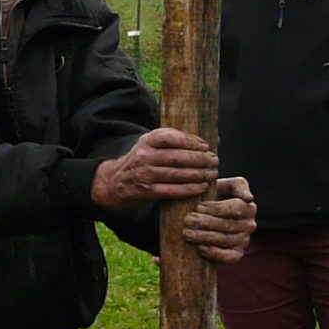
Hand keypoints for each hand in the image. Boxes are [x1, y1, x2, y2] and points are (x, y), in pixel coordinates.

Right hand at [92, 127, 219, 209]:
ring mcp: (145, 174)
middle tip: (215, 160)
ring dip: (198, 174)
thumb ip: (173, 142)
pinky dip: (189, 189)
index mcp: (147, 140)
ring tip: (212, 174)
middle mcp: (144, 156)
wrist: (113, 182)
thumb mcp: (150, 146)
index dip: (191, 141)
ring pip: (176, 174)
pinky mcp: (146, 191)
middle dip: (200, 159)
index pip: (171, 137)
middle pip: (177, 157)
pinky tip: (201, 187)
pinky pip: (172, 190)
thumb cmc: (140, 162)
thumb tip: (210, 140)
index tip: (206, 146)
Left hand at [180, 177, 255, 264]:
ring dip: (205, 237)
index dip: (216, 208)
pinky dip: (215, 253)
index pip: (236, 208)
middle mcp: (250, 223)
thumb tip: (249, 199)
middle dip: (205, 223)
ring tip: (187, 233)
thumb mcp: (222, 184)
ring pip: (227, 240)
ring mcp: (245, 239)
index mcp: (248, 205)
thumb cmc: (211, 194)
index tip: (198, 207)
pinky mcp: (237, 253)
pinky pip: (231, 257)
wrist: (203, 213)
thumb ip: (237, 185)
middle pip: (229, 225)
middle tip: (187, 221)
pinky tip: (200, 248)